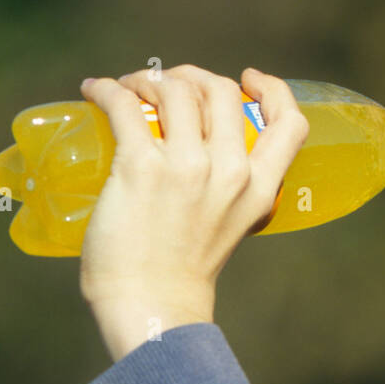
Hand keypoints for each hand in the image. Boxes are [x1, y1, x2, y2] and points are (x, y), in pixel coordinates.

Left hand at [77, 64, 308, 360]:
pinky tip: (95, 90)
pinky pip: (125, 107)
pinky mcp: (140, 167)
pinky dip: (107, 89)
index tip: (247, 78)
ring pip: (175, 90)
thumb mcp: (232, 225)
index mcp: (259, 188)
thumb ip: (228, 189)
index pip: (289, 122)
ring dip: (148, 78)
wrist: (151, 307)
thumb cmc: (184, 272)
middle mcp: (229, 170)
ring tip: (129, 86)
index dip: (271, 89)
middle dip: (192, 76)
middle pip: (221, 91)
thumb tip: (196, 151)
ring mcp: (186, 166)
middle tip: (167, 83)